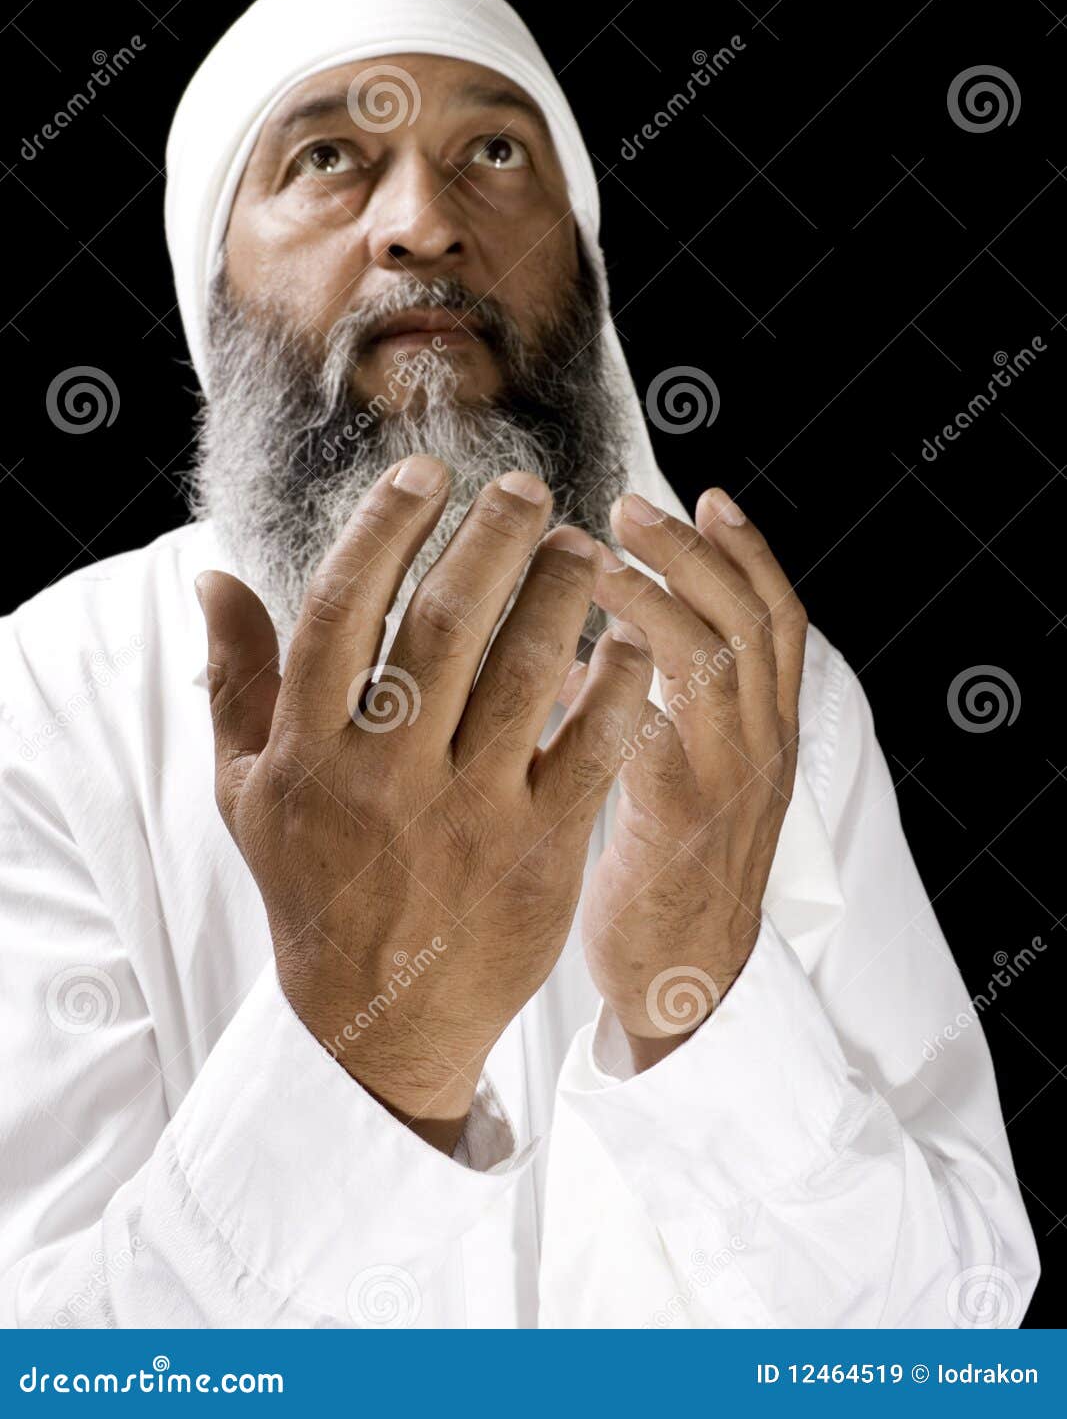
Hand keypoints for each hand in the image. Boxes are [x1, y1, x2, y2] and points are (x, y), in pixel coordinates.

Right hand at [196, 456, 650, 1150]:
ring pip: (523, 676)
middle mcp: (386, 774)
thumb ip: (235, 680)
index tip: (428, 472)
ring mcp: (467, 812)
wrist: (377, 1020)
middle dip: (492, 542)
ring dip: (560, 597)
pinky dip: (611, 688)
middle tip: (529, 488)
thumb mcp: (248, 791)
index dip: (386, 529)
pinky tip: (627, 640)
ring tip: (585, 546)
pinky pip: (585, 749)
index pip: (345, 610)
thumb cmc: (313, 888)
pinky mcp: (537, 850)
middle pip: (445, 628)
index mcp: (311, 749)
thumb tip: (213, 576)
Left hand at [569, 486, 806, 1071]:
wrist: (690, 985)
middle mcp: (762, 746)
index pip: (778, 618)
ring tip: (588, 557)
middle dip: (690, 554)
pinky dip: (608, 689)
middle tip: (630, 505)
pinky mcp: (678, 826)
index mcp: (770, 730)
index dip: (748, 551)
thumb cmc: (675, 870)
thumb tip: (609, 629)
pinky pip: (652, 736)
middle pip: (747, 622)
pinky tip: (560, 660)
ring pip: (709, 665)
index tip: (705, 494)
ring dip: (651, 600)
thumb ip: (678, 705)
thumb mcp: (700, 775)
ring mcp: (727, 785)